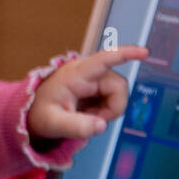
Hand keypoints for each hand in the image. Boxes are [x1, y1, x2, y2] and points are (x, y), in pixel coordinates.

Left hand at [28, 45, 148, 140]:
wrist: (34, 113)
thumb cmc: (39, 112)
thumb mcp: (52, 123)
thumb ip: (76, 127)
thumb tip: (102, 126)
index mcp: (75, 75)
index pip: (104, 59)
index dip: (125, 54)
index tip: (144, 52)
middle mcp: (88, 74)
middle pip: (119, 87)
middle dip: (112, 108)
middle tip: (93, 121)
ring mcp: (94, 81)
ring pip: (119, 95)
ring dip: (108, 111)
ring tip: (86, 117)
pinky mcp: (98, 89)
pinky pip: (113, 101)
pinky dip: (105, 112)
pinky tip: (89, 115)